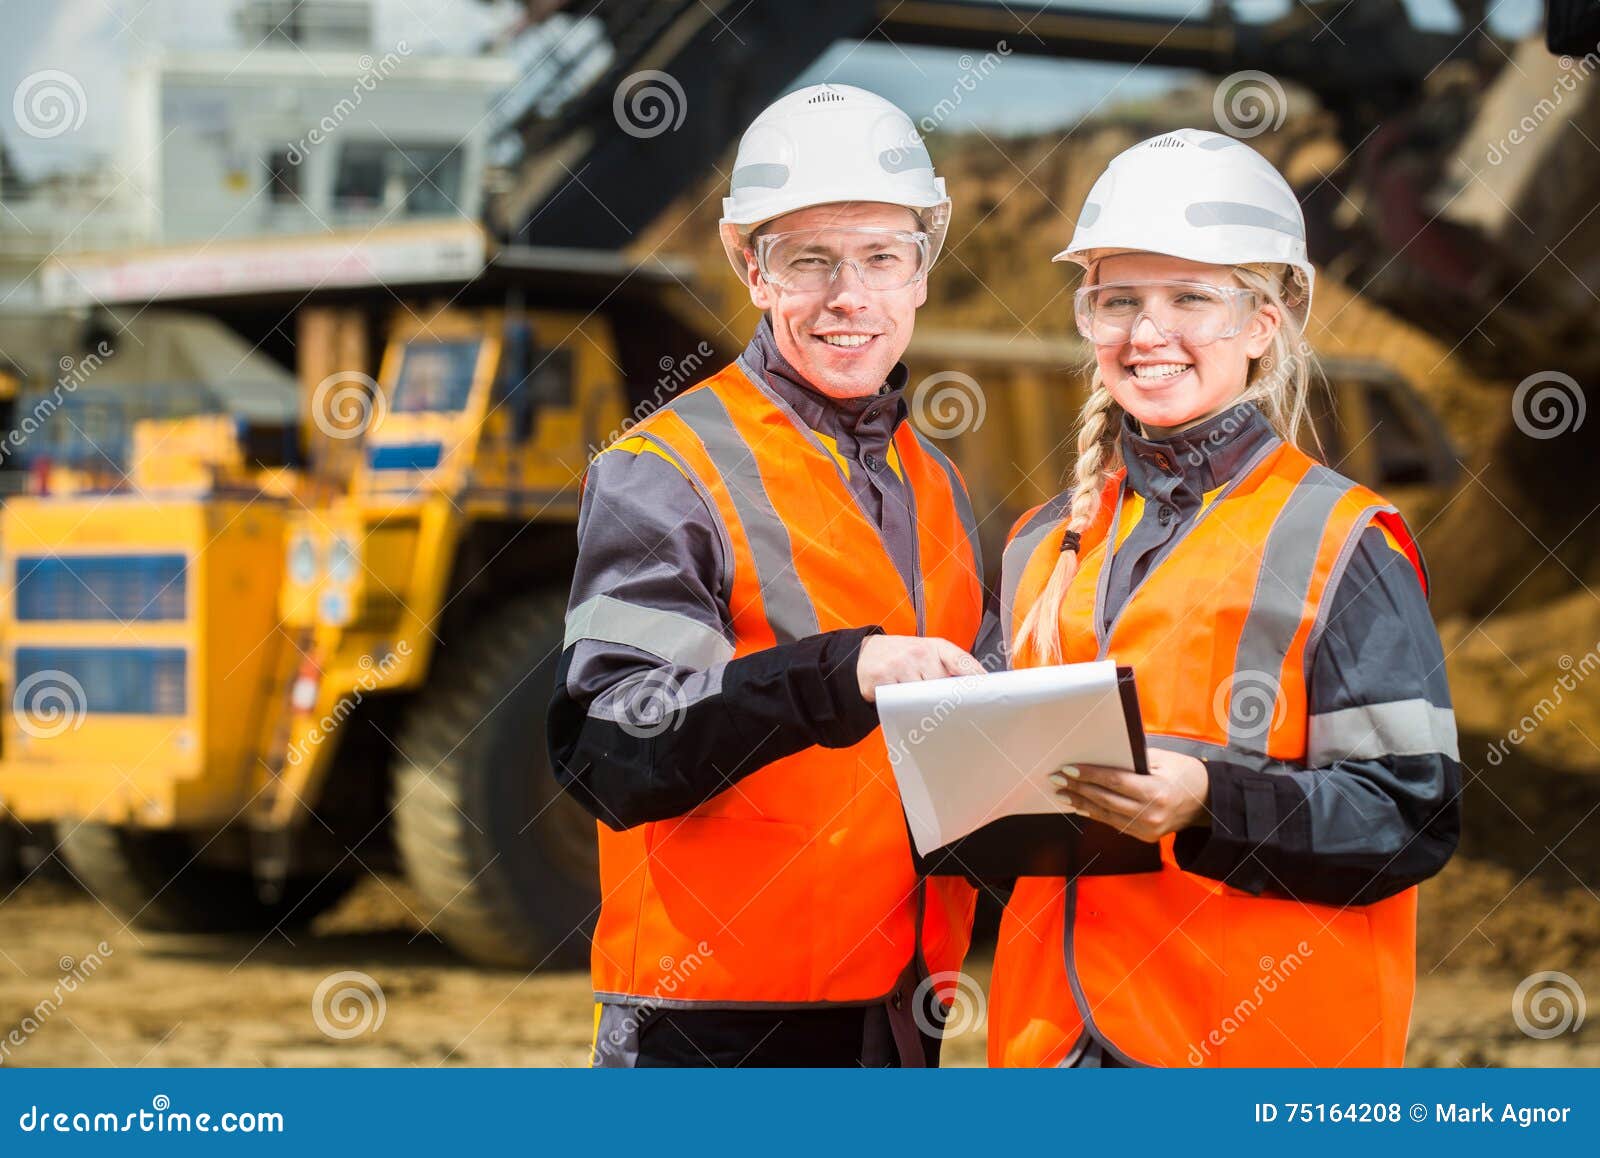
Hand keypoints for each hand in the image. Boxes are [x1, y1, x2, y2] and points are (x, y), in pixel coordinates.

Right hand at [856, 635, 983, 702]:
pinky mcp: (881, 679)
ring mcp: (899, 665)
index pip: (961, 661)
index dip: (976, 678)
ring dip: (922, 707)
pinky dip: (901, 707)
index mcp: (936, 646)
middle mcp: (918, 652)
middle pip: (942, 687)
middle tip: (946, 709)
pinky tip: (898, 700)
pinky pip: (900, 703)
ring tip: (918, 703)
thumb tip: (977, 689)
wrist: (865, 654)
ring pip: (921, 699)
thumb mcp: (928, 654)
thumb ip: (950, 667)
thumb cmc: (904, 657)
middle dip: (945, 700)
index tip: (987, 693)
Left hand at [1048, 747, 1210, 842]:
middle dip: (1078, 788)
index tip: (1069, 769)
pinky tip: (1080, 805)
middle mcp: (1150, 813)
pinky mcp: (1144, 836)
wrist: (1207, 802)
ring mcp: (1147, 828)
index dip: (1089, 775)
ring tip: (1062, 793)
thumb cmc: (1184, 773)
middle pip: (1105, 799)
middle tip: (1056, 778)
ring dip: (1081, 802)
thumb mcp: (1163, 759)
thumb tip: (1102, 752)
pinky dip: (1095, 813)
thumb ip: (1134, 758)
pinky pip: (1114, 822)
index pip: (1115, 781)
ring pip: (1106, 814)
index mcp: (1156, 791)